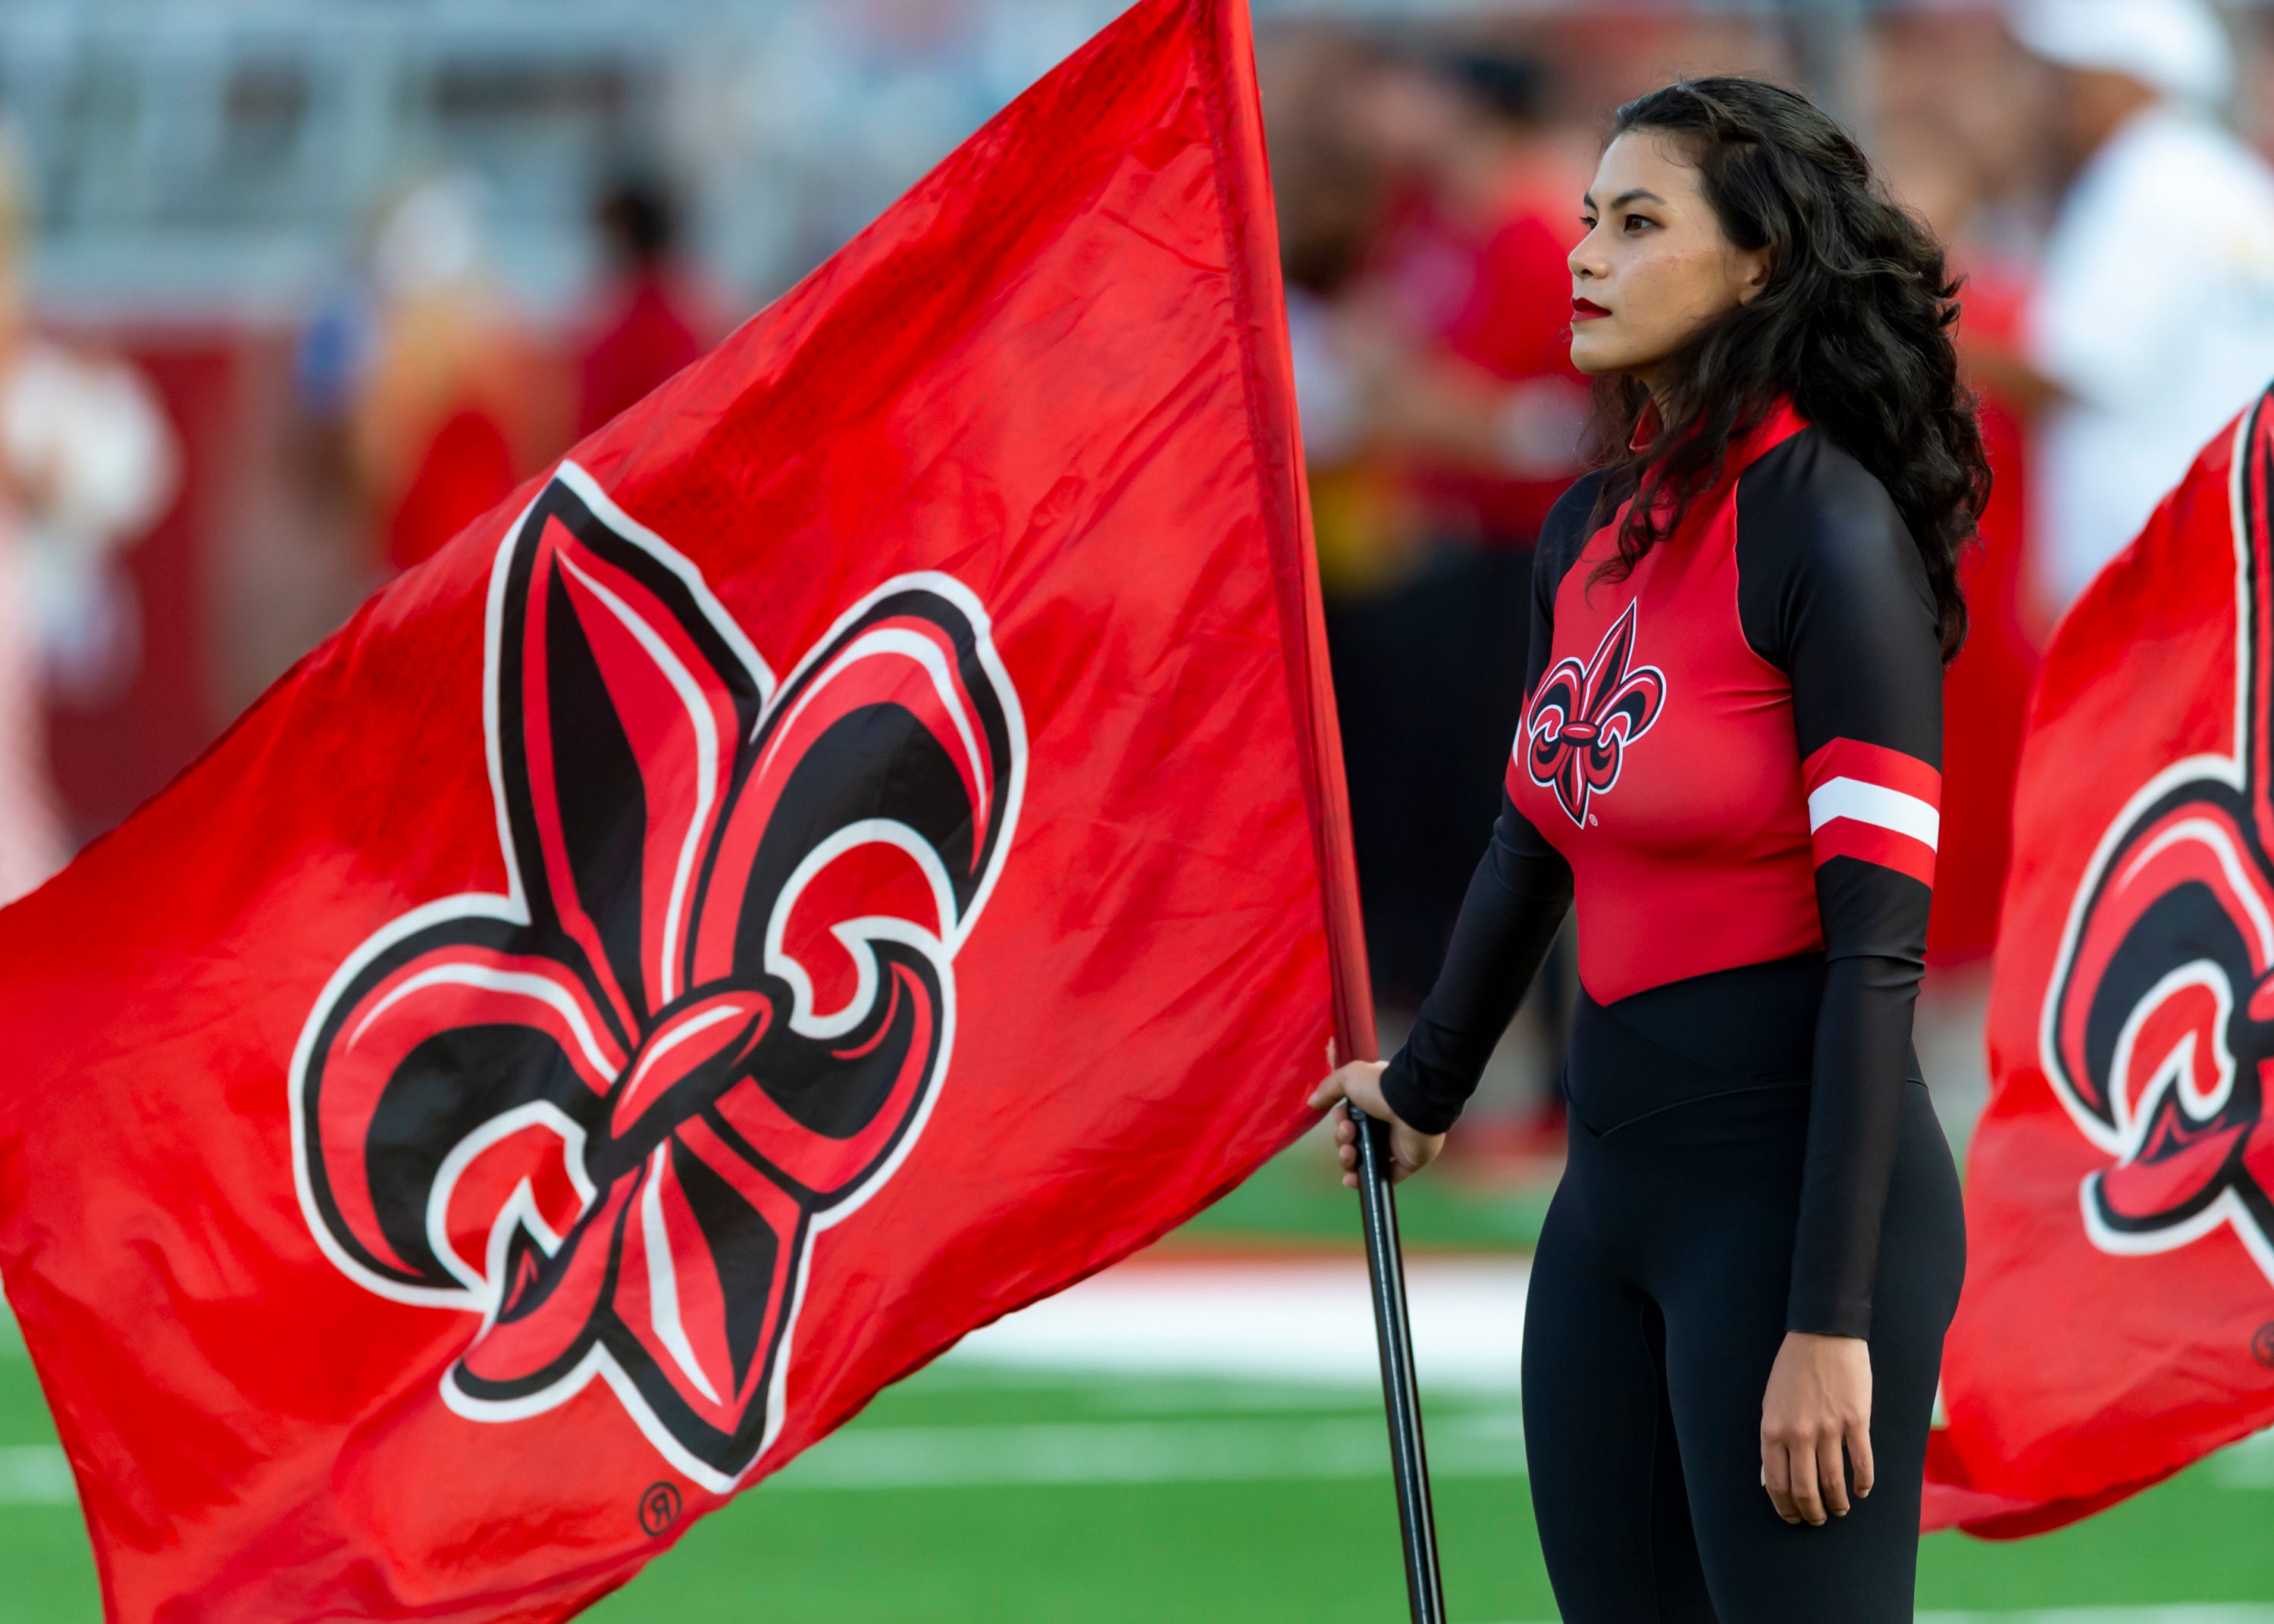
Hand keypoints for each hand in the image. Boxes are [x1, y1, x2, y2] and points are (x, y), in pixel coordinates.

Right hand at [1307, 1051, 1444, 1188]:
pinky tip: (1351, 1179)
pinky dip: (1364, 1179)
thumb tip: (1312, 1103)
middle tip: (1350, 1132)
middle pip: (1352, 1140)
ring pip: (1363, 1159)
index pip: (1349, 1118)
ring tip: (1351, 1152)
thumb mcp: (1349, 1077)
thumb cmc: (1382, 1088)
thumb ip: (1328, 1088)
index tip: (1341, 1118)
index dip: (1340, 1121)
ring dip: (1348, 1159)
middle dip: (1342, 1139)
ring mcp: (1395, 1145)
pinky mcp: (1405, 1163)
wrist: (1413, 1104)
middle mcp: (1384, 1124)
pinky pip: (1382, 1177)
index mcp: (1374, 1103)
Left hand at [1760, 1331, 1873, 1526]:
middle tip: (1818, 1520)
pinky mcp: (1856, 1421)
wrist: (1822, 1335)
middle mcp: (1798, 1433)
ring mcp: (1828, 1428)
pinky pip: (1861, 1463)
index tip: (1794, 1518)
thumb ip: (1774, 1438)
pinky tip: (1862, 1491)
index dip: (1786, 1508)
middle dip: (1812, 1513)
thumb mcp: (1770, 1403)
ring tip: (1840, 1509)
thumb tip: (1777, 1476)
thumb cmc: (1792, 1369)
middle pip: (1805, 1490)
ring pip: (1833, 1482)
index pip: (1777, 1484)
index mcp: (1772, 1430)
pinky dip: (1863, 1483)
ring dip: (1838, 1503)